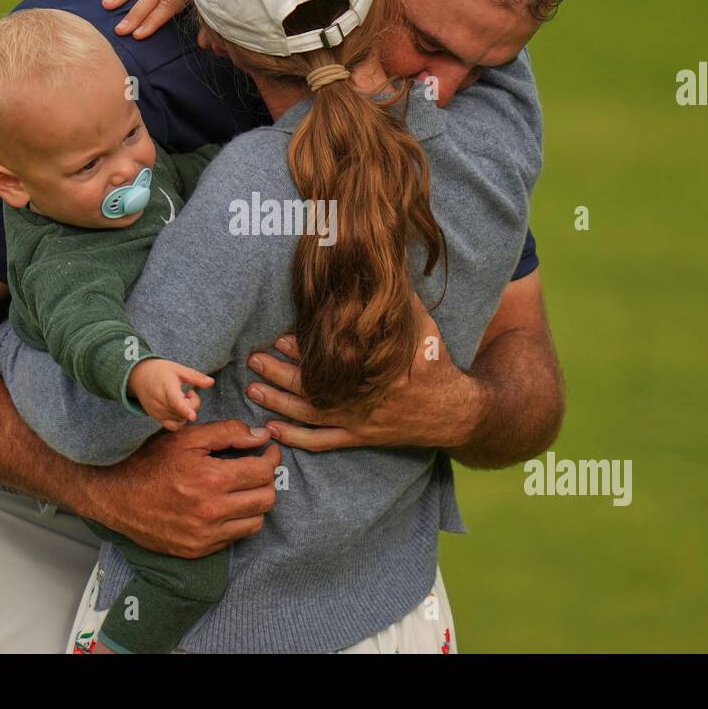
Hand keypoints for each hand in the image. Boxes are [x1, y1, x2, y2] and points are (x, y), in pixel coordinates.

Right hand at [78, 419, 279, 558]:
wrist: (116, 497)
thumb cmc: (150, 462)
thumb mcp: (187, 438)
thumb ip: (228, 433)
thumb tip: (262, 436)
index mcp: (211, 479)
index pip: (263, 471)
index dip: (271, 458)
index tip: (268, 451)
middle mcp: (211, 512)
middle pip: (266, 498)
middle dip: (268, 480)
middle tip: (258, 469)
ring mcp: (205, 535)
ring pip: (256, 521)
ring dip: (256, 502)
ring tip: (244, 488)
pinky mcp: (198, 550)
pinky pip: (235, 537)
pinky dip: (238, 521)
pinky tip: (227, 506)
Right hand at [129, 358, 214, 430]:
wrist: (139, 376)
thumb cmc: (161, 371)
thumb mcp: (179, 369)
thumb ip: (195, 377)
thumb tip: (212, 382)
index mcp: (167, 387)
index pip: (175, 401)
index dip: (185, 409)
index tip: (192, 416)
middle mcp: (160, 402)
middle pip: (183, 412)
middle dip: (192, 404)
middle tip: (189, 392)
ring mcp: (157, 412)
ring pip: (180, 420)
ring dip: (186, 411)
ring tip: (181, 398)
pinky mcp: (156, 418)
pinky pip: (173, 426)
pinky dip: (180, 420)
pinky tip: (179, 410)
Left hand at [244, 298, 479, 451]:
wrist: (455, 413)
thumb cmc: (437, 366)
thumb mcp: (425, 331)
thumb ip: (403, 303)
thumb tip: (388, 265)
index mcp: (378, 373)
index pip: (334, 362)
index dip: (305, 352)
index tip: (282, 338)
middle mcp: (364, 401)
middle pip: (312, 389)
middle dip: (280, 374)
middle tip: (254, 359)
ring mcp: (360, 423)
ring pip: (311, 417)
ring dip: (278, 403)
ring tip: (252, 389)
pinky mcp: (360, 437)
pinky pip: (323, 443)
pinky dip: (297, 438)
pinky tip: (273, 429)